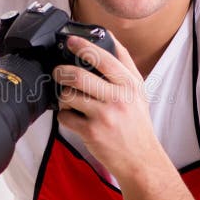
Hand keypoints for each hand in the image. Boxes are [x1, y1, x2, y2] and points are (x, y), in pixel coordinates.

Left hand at [54, 34, 159, 180]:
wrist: (141, 159)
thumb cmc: (137, 125)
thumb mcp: (139, 93)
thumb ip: (125, 68)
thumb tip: (110, 40)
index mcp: (130, 85)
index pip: (104, 58)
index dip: (84, 46)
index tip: (71, 41)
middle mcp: (119, 98)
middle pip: (79, 75)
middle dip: (62, 71)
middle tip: (58, 72)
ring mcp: (104, 115)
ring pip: (69, 95)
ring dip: (63, 95)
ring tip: (68, 98)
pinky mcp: (92, 132)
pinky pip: (65, 116)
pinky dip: (64, 115)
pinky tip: (72, 117)